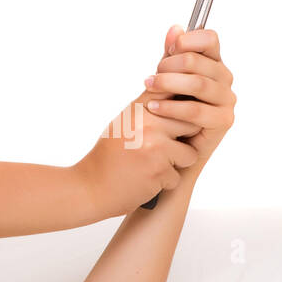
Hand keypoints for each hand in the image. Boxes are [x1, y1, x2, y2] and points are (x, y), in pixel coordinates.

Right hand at [74, 76, 203, 218]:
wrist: (91, 187)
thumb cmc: (109, 156)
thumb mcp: (124, 124)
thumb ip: (148, 109)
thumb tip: (176, 94)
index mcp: (138, 109)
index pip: (173, 94)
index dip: (182, 107)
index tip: (177, 120)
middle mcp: (147, 124)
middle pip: (191, 124)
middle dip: (184, 140)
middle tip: (165, 150)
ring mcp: (155, 147)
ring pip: (190, 153)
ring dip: (176, 164)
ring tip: (154, 166)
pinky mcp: (159, 171)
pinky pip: (178, 176)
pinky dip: (164, 182)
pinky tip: (145, 181)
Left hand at [138, 24, 235, 175]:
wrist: (170, 151)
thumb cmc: (168, 112)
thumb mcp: (166, 80)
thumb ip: (171, 56)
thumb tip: (175, 28)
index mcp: (212, 63)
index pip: (209, 39)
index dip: (187, 40)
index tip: (168, 49)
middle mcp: (223, 79)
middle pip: (199, 61)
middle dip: (170, 66)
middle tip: (150, 77)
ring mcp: (226, 100)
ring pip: (199, 84)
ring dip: (169, 84)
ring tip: (148, 88)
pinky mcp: (224, 121)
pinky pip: (197, 110)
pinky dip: (172, 108)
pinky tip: (153, 108)